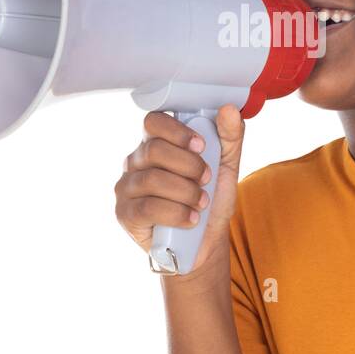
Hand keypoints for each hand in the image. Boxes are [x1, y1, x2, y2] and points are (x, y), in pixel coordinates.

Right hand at [114, 104, 245, 282]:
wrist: (205, 243)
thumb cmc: (210, 201)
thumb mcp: (226, 167)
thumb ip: (229, 137)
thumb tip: (229, 110)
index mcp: (156, 144)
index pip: (153, 122)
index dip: (177, 132)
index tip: (201, 146)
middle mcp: (136, 162)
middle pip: (154, 150)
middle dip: (189, 166)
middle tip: (206, 179)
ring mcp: (127, 188)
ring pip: (152, 179)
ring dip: (186, 192)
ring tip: (201, 203)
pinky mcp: (125, 214)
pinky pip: (148, 207)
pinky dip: (176, 213)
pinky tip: (190, 219)